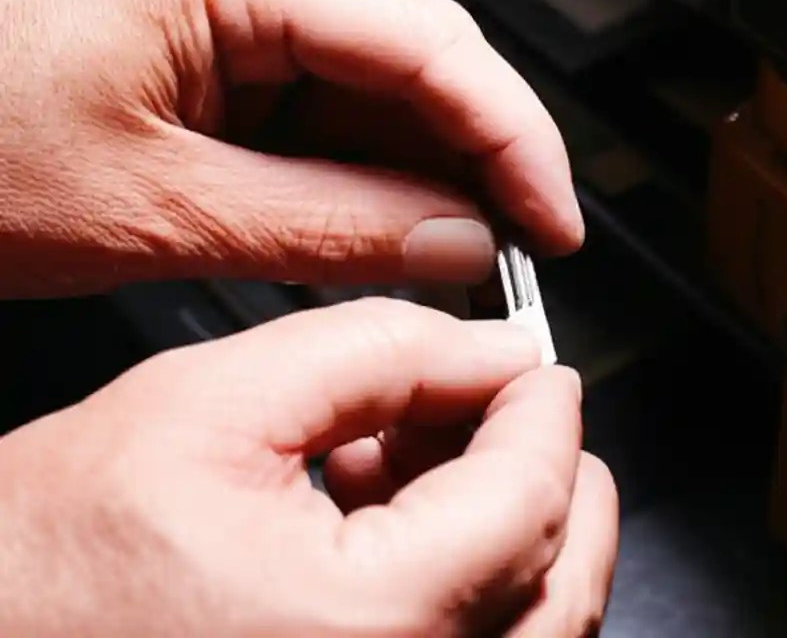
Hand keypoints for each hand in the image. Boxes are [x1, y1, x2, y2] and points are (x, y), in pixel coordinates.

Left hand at [0, 0, 582, 296]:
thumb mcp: (157, 210)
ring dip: (428, 176)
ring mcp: (229, 10)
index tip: (553, 221)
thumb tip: (458, 239)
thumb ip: (331, 225)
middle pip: (420, 57)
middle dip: (482, 157)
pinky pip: (326, 110)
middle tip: (519, 251)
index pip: (429, 43)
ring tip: (456, 258)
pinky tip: (389, 232)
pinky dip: (367, 177)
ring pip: (381, 89)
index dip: (514, 138)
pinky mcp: (215, 55)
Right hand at [0, 297, 617, 636]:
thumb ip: (379, 353)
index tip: (532, 363)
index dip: (543, 408)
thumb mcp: (209, 406)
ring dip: (506, 526)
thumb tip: (489, 349)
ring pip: (531, 628)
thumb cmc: (37, 573)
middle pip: (561, 579)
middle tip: (492, 400)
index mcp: (374, 628)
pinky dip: (463, 583)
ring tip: (414, 450)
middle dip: (543, 471)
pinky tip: (388, 518)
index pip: (536, 497)